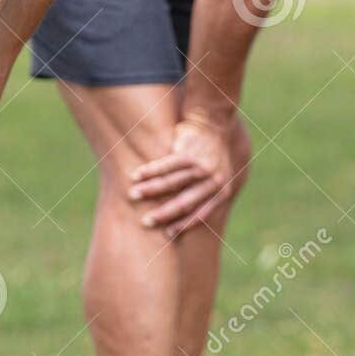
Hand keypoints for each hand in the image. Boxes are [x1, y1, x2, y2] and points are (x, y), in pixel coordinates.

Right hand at [128, 118, 235, 236]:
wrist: (214, 121)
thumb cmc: (212, 152)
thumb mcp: (218, 175)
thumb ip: (206, 194)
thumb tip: (186, 216)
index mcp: (222, 191)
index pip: (201, 214)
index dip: (183, 224)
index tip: (166, 234)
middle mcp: (213, 181)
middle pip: (184, 202)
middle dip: (163, 214)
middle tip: (146, 222)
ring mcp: (201, 166)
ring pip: (171, 183)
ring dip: (150, 190)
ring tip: (133, 196)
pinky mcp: (188, 151)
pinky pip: (165, 165)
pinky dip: (149, 171)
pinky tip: (135, 176)